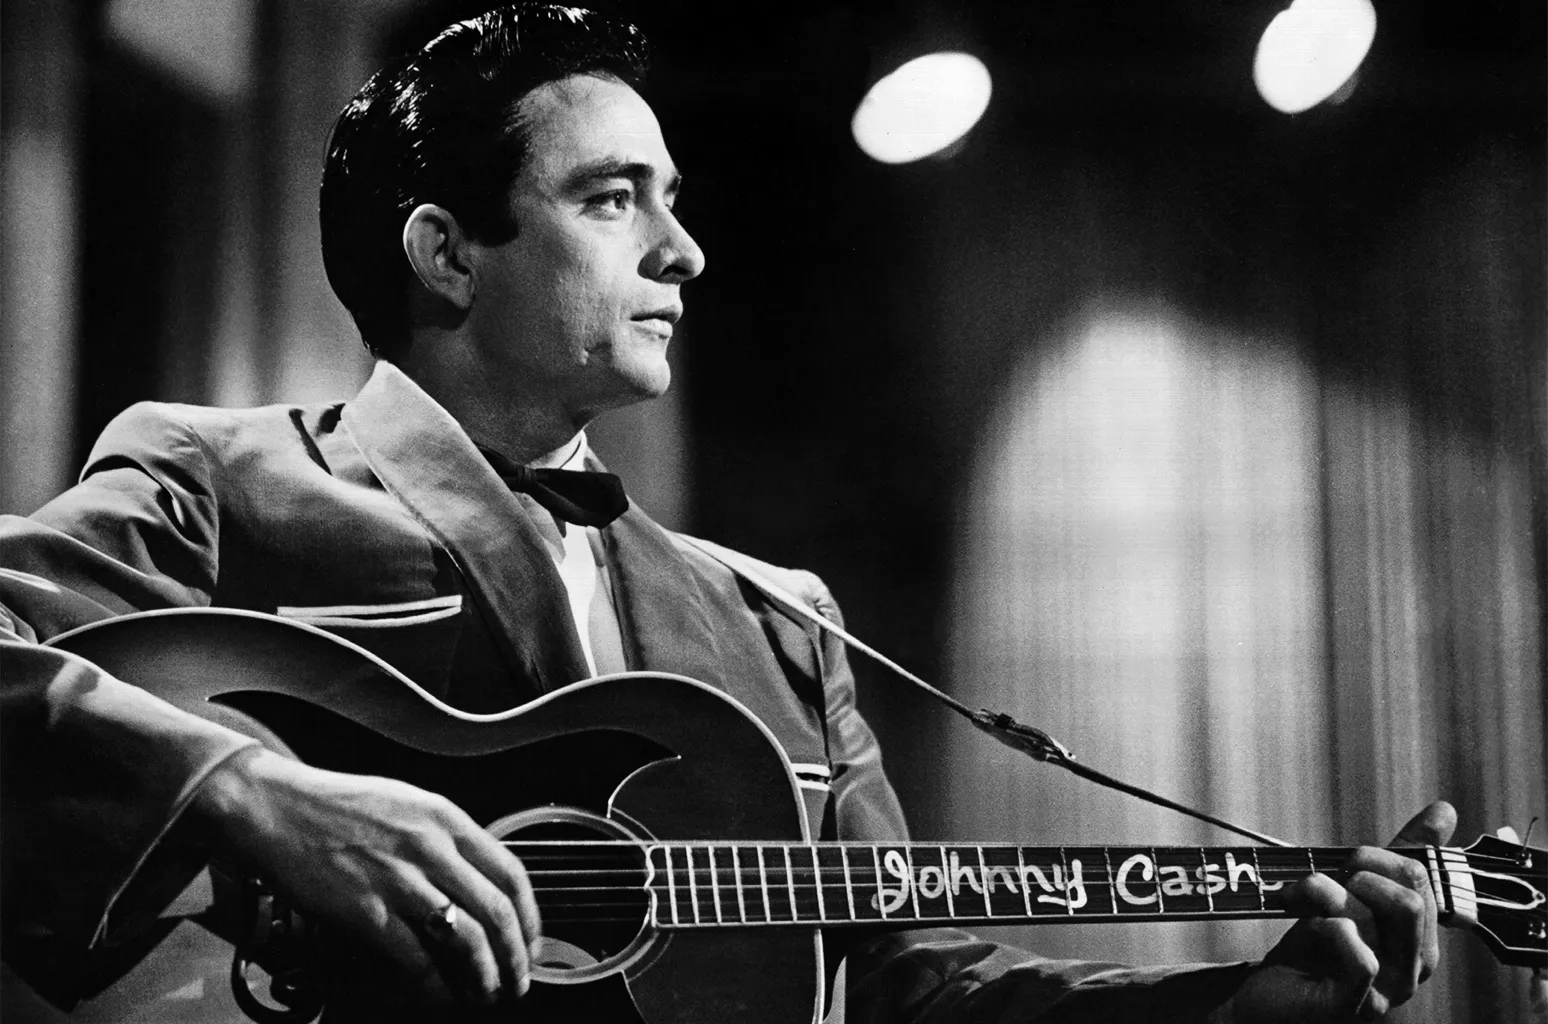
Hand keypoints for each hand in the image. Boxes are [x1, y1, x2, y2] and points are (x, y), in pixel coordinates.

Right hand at [190, 747, 540, 1006]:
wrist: (275, 805)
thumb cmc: (336, 805)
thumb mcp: (407, 803)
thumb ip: (444, 837)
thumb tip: (477, 878)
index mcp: (445, 818)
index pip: (511, 873)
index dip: (530, 917)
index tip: (530, 942)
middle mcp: (430, 846)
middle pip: (497, 912)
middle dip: (515, 957)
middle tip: (518, 981)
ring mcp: (399, 879)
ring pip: (466, 940)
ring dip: (484, 977)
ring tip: (486, 994)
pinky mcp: (365, 909)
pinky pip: (415, 958)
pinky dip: (433, 984)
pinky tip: (438, 994)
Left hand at [1216, 801, 1456, 1022]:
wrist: (1271, 995)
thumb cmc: (1316, 946)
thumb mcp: (1355, 893)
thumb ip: (1397, 857)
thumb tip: (1445, 809)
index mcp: (1420, 937)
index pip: (1425, 878)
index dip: (1380, 856)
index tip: (1348, 859)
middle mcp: (1413, 966)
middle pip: (1410, 899)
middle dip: (1359, 872)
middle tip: (1324, 879)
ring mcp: (1387, 990)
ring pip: (1374, 919)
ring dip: (1325, 894)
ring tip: (1299, 901)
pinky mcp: (1355, 1006)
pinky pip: (1360, 958)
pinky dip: (1327, 928)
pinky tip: (1309, 929)